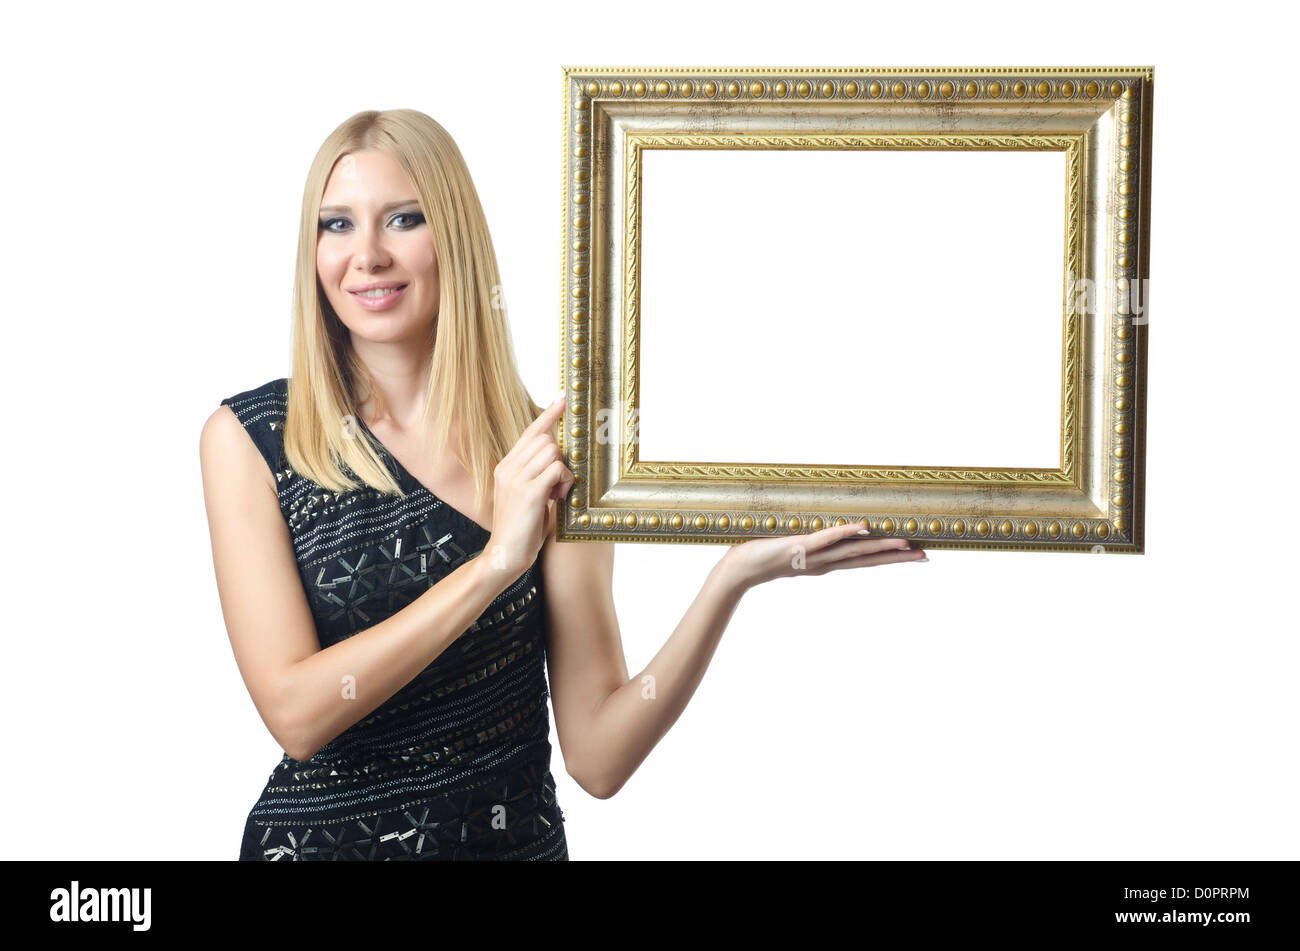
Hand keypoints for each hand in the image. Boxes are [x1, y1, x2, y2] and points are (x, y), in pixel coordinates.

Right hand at [483, 393, 574, 578]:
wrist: (504, 555)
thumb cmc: (520, 528)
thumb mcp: (526, 495)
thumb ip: (537, 475)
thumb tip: (559, 460)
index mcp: (506, 466)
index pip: (530, 432)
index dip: (548, 415)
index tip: (563, 399)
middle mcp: (508, 468)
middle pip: (546, 440)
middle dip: (560, 458)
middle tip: (558, 485)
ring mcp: (516, 479)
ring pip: (553, 452)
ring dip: (564, 472)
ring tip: (557, 494)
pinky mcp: (528, 492)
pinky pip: (558, 469)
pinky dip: (565, 482)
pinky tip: (558, 497)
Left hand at [720, 521, 928, 590]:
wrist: (738, 571)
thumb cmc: (763, 558)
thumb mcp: (794, 550)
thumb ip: (812, 543)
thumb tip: (827, 533)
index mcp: (826, 563)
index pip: (865, 560)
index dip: (891, 558)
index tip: (916, 556)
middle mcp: (824, 563)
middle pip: (867, 559)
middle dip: (896, 557)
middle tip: (924, 556)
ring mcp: (812, 555)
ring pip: (852, 550)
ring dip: (878, 546)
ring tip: (903, 542)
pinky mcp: (798, 546)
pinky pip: (824, 538)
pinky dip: (842, 533)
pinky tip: (861, 527)